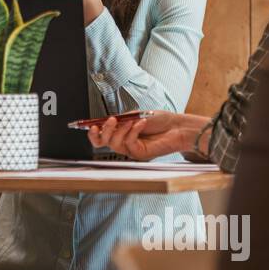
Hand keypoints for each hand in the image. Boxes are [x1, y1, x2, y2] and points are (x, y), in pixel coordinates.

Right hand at [87, 111, 205, 160]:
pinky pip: (129, 143)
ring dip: (120, 129)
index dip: (93, 133)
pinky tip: (141, 123)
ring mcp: (131, 150)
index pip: (101, 137)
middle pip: (102, 143)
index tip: (90, 125)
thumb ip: (120, 119)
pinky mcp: (140, 154)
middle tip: (107, 122)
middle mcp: (124, 143)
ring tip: (131, 120)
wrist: (178, 127)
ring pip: (114, 143)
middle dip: (103, 132)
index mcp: (121, 133)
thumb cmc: (160, 121)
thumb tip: (105, 120)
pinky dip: (134, 131)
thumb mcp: (135, 115)